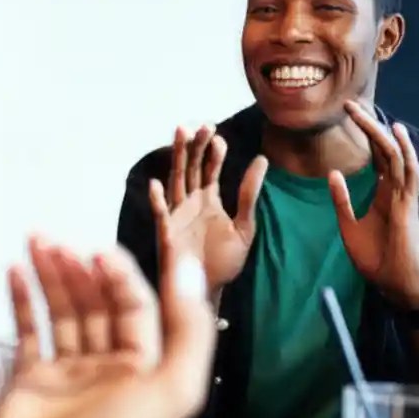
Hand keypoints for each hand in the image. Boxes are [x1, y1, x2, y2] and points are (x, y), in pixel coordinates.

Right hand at [0, 235, 216, 417]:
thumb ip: (188, 329)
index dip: (121, 274)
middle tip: (58, 239)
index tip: (100, 250)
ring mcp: (67, 372)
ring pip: (64, 311)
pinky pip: (29, 330)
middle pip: (98, 303)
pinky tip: (17, 270)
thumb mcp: (173, 389)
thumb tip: (188, 270)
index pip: (138, 306)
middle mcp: (109, 367)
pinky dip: (23, 299)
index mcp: (146, 369)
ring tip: (36, 241)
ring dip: (51, 275)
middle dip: (80, 268)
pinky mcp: (30, 379)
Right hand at [151, 125, 266, 298]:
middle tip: (202, 125)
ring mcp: (177, 217)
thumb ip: (249, 194)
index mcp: (208, 201)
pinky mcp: (168, 235)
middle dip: (196, 146)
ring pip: (176, 181)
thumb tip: (262, 160)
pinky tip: (155, 185)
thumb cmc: (224, 262)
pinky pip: (161, 215)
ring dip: (178, 158)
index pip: (209, 169)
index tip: (219, 135)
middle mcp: (190, 204)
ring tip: (180, 133)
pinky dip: (157, 201)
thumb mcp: (245, 226)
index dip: (213, 152)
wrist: (211, 292)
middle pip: (191, 168)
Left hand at [329, 102, 418, 309]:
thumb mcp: (349, 225)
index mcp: (383, 193)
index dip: (364, 134)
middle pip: (384, 149)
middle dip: (368, 126)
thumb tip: (332, 173)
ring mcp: (404, 195)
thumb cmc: (376, 258)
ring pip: (396, 155)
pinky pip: (409, 173)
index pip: (376, 155)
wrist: (395, 283)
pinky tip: (396, 134)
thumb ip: (341, 200)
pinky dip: (404, 152)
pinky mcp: (408, 205)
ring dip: (381, 133)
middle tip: (349, 104)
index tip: (347, 115)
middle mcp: (396, 189)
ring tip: (364, 112)